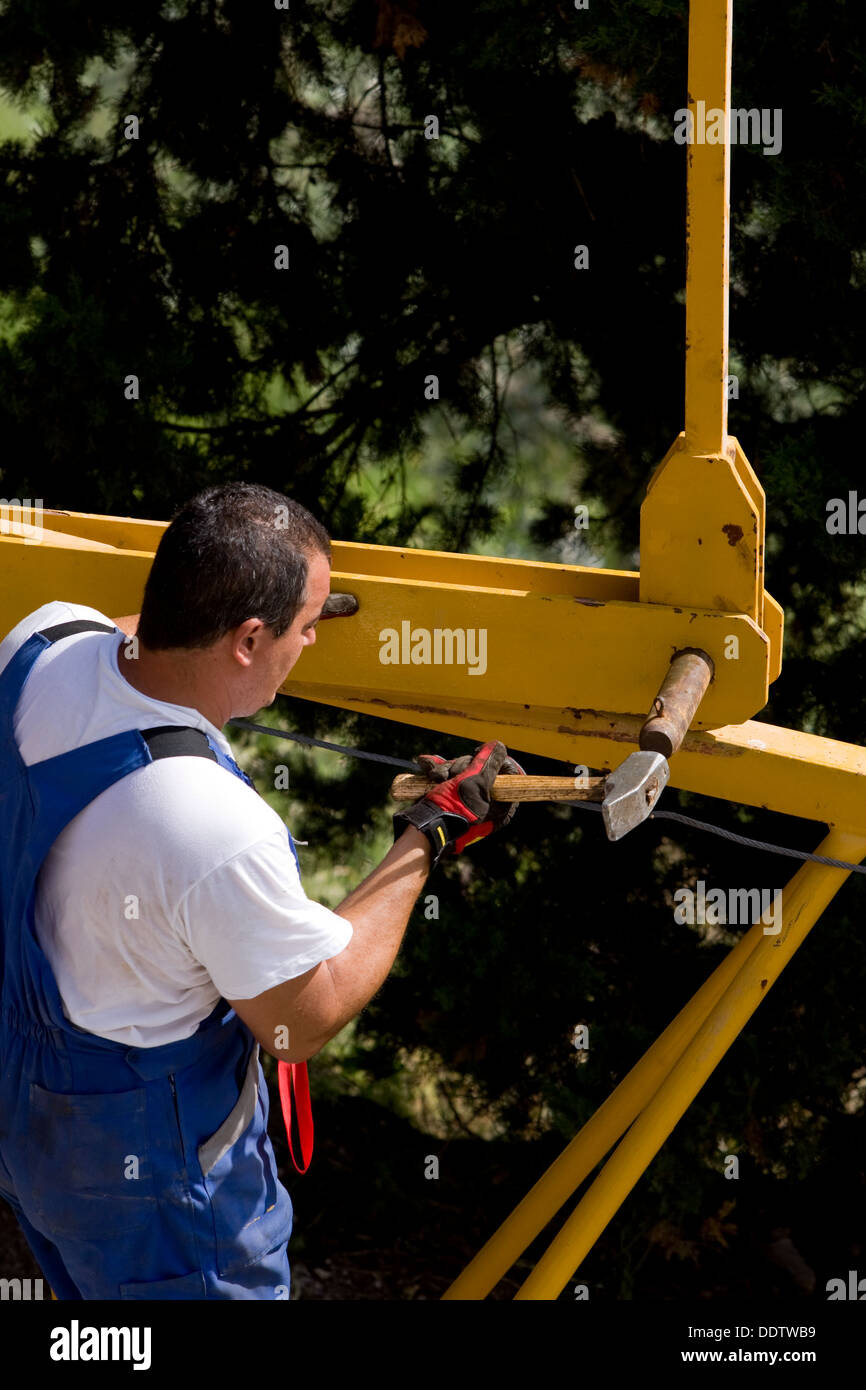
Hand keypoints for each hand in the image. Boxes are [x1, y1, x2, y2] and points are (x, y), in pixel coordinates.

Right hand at [394, 740, 524, 865]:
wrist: (423, 827)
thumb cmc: (453, 809)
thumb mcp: (475, 784)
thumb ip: (490, 763)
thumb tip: (499, 746)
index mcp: (500, 807)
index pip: (509, 776)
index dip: (496, 761)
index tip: (482, 755)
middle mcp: (486, 804)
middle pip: (483, 769)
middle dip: (464, 766)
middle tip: (455, 774)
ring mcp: (467, 799)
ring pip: (464, 769)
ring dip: (448, 768)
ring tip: (438, 778)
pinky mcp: (450, 795)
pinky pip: (448, 774)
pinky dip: (438, 771)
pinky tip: (430, 771)